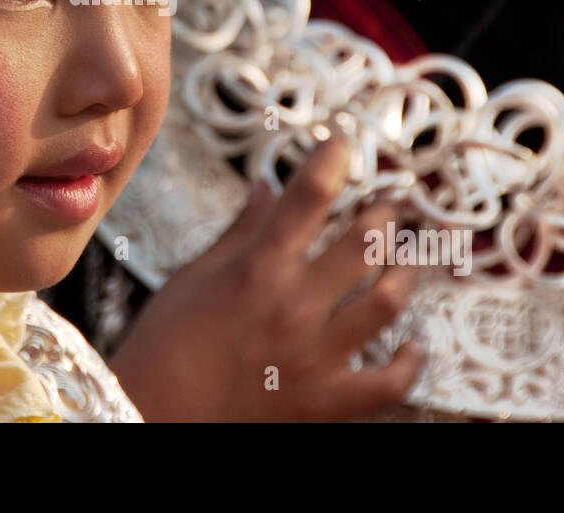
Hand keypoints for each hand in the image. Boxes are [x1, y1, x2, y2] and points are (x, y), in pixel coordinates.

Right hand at [108, 137, 424, 420]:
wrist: (150, 417)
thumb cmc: (164, 347)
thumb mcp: (194, 276)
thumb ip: (240, 231)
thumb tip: (265, 187)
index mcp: (258, 268)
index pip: (310, 193)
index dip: (334, 159)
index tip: (343, 146)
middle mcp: (294, 306)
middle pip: (365, 242)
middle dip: (384, 214)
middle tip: (388, 205)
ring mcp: (315, 355)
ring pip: (388, 302)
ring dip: (405, 272)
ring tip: (408, 258)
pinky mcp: (324, 401)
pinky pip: (387, 383)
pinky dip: (408, 363)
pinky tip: (413, 345)